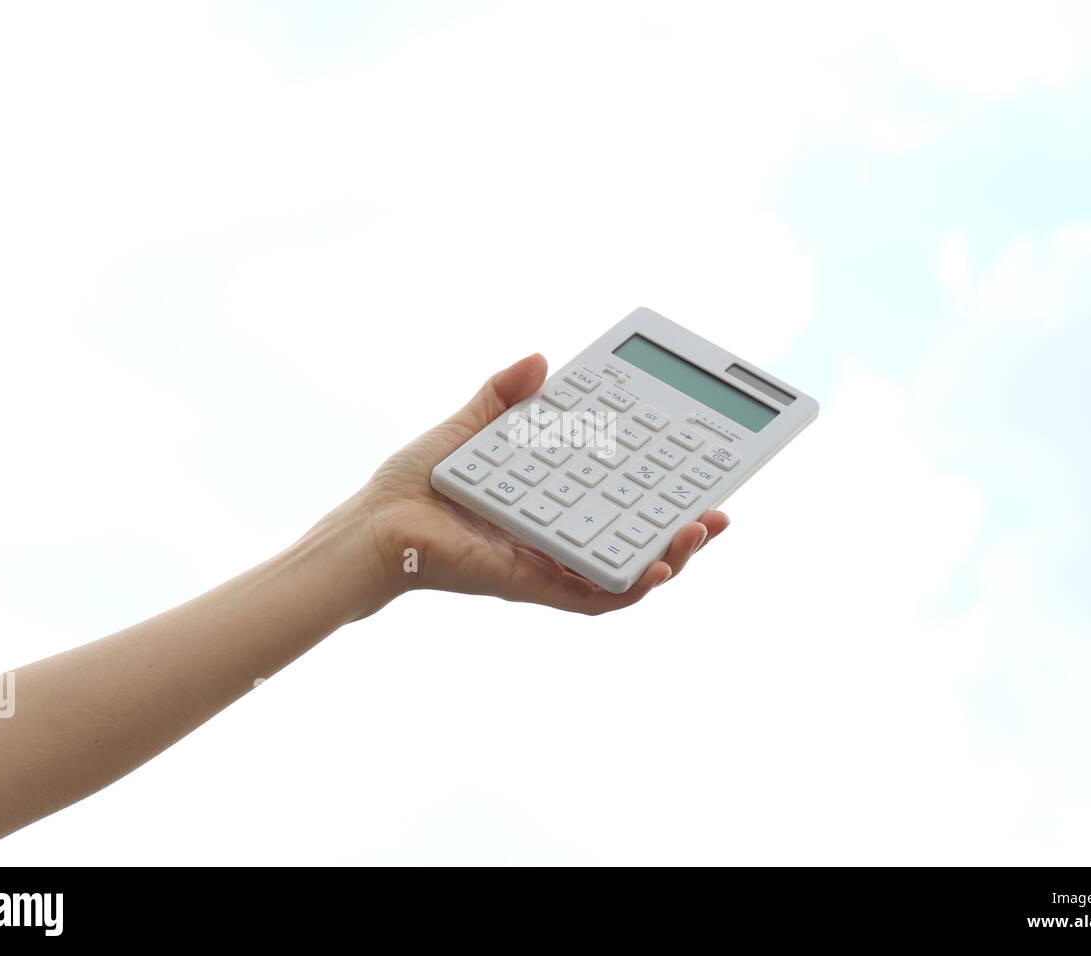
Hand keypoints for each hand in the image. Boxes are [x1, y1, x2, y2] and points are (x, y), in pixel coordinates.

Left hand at [354, 353, 729, 613]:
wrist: (373, 526)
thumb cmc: (411, 486)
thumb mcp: (468, 429)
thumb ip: (504, 397)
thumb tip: (541, 359)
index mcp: (549, 504)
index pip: (617, 499)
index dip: (660, 488)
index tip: (697, 466)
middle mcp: (555, 538)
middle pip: (634, 540)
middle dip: (682, 530)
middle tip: (718, 510)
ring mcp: (547, 565)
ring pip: (625, 573)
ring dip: (671, 557)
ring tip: (700, 531)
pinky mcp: (532, 586)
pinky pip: (591, 596)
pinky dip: (627, 587)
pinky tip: (656, 568)